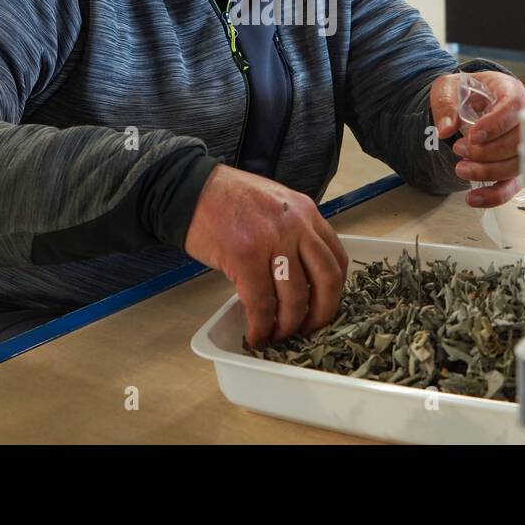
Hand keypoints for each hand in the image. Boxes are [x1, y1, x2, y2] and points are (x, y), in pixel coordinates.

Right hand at [183, 164, 348, 347]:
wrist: (187, 190)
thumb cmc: (227, 199)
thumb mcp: (275, 205)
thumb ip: (294, 232)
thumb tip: (301, 276)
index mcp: (306, 212)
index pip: (336, 258)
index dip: (335, 291)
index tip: (324, 307)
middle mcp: (296, 225)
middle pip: (326, 280)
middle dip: (320, 314)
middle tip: (307, 329)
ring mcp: (271, 240)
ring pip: (295, 297)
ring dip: (288, 325)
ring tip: (277, 334)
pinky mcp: (244, 257)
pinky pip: (261, 303)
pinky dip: (261, 327)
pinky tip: (256, 334)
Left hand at [429, 70, 524, 207]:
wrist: (469, 101)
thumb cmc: (464, 91)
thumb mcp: (448, 88)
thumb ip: (445, 105)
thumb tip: (445, 130)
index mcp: (510, 91)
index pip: (513, 108)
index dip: (496, 124)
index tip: (473, 135)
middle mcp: (523, 118)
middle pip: (518, 141)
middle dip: (487, 151)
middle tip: (459, 149)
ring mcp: (522, 144)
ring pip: (517, 165)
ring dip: (488, 172)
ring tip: (461, 169)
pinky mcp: (514, 166)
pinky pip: (512, 186)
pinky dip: (494, 195)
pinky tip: (474, 199)